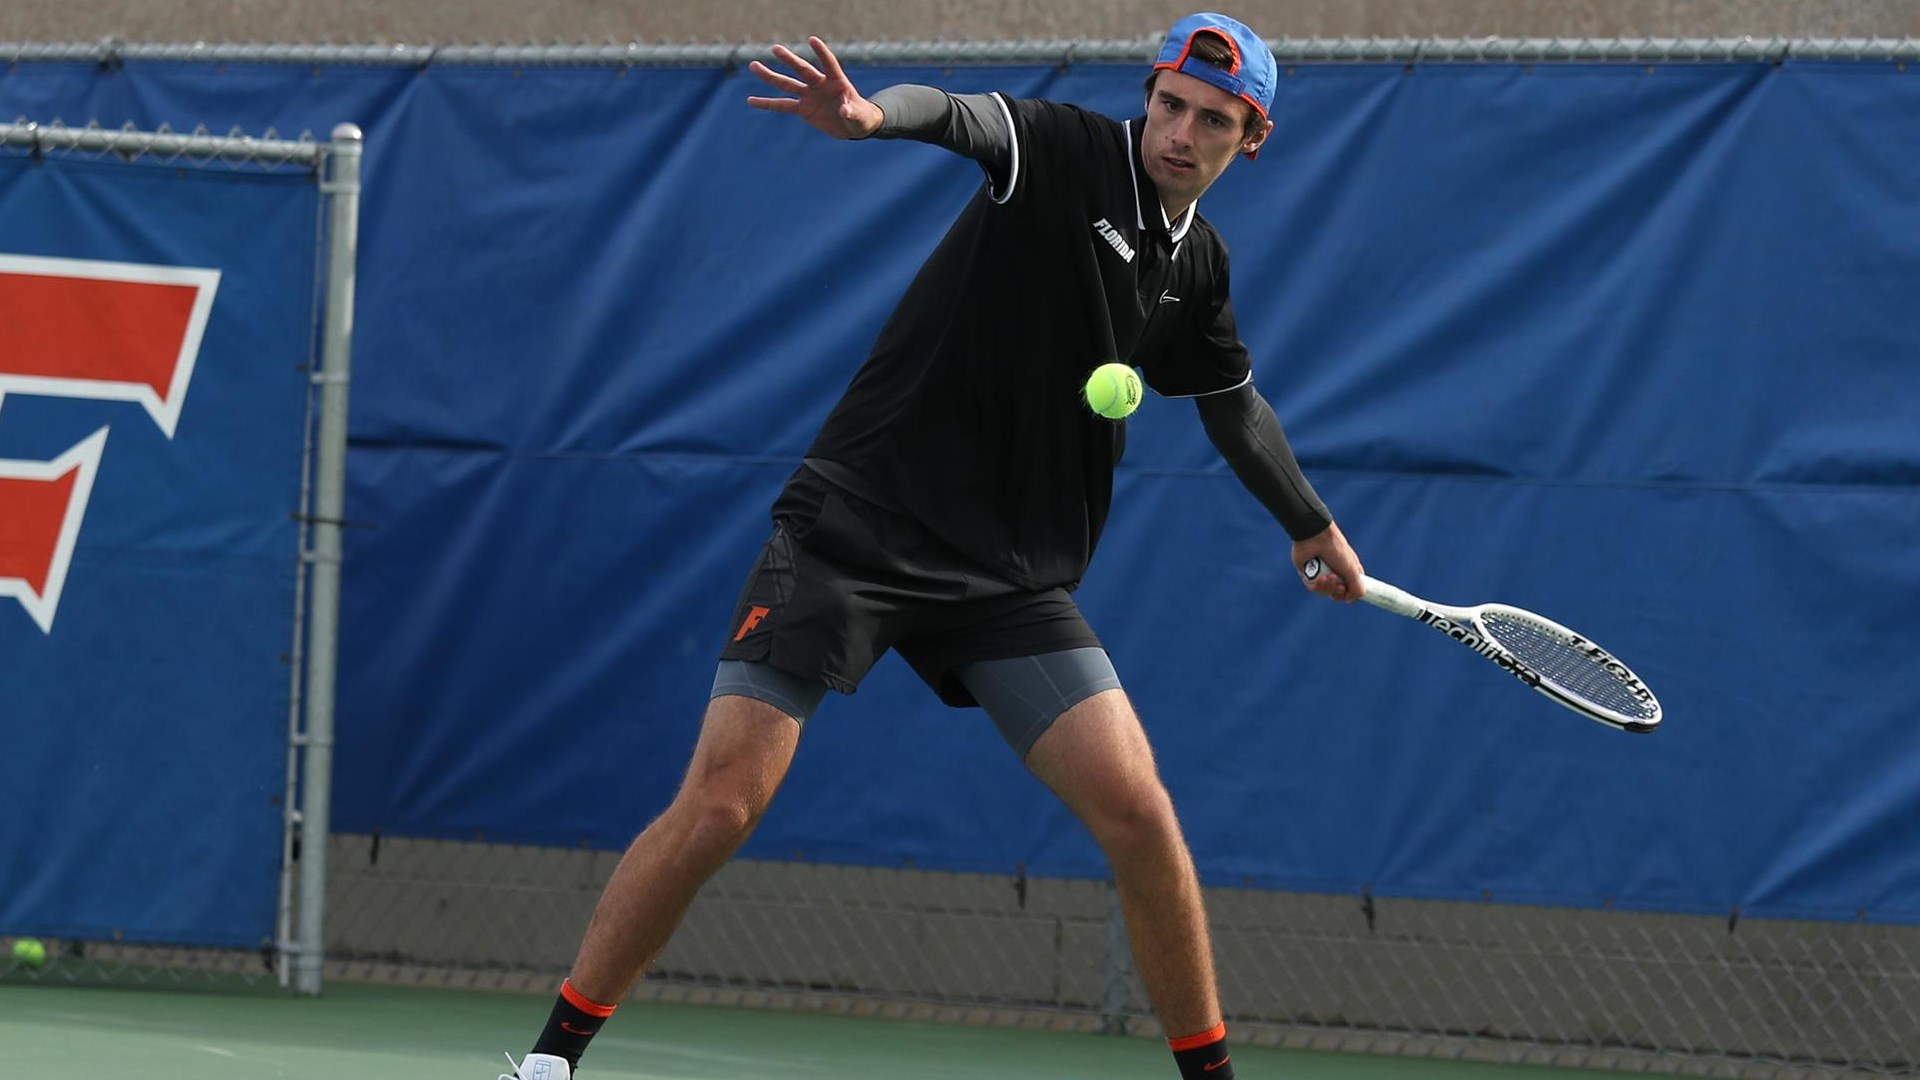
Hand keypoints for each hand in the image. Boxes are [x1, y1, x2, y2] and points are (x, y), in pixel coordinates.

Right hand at [746, 37, 884, 138]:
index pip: (829, 63)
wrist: (853, 126)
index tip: (812, 40)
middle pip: (802, 70)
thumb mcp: (860, 117)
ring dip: (770, 76)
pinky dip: (767, 104)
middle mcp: (819, 84)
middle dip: (790, 60)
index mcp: (837, 81)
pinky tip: (751, 100)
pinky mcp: (802, 109)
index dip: (821, 53)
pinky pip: (782, 105)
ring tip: (754, 65)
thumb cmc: (861, 118)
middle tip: (775, 48)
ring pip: (787, 84)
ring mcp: (809, 95)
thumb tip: (845, 111)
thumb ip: (852, 112)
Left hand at [1292, 521, 1365, 602]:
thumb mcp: (1352, 570)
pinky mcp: (1308, 573)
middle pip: (1338, 594)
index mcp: (1348, 570)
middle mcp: (1336, 572)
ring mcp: (1321, 573)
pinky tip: (1319, 578)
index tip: (1351, 595)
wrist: (1315, 537)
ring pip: (1325, 592)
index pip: (1352, 589)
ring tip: (1327, 577)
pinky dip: (1317, 585)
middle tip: (1339, 586)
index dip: (1351, 594)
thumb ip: (1357, 587)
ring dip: (1327, 588)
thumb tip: (1350, 600)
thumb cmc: (1336, 549)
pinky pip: (1313, 587)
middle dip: (1338, 592)